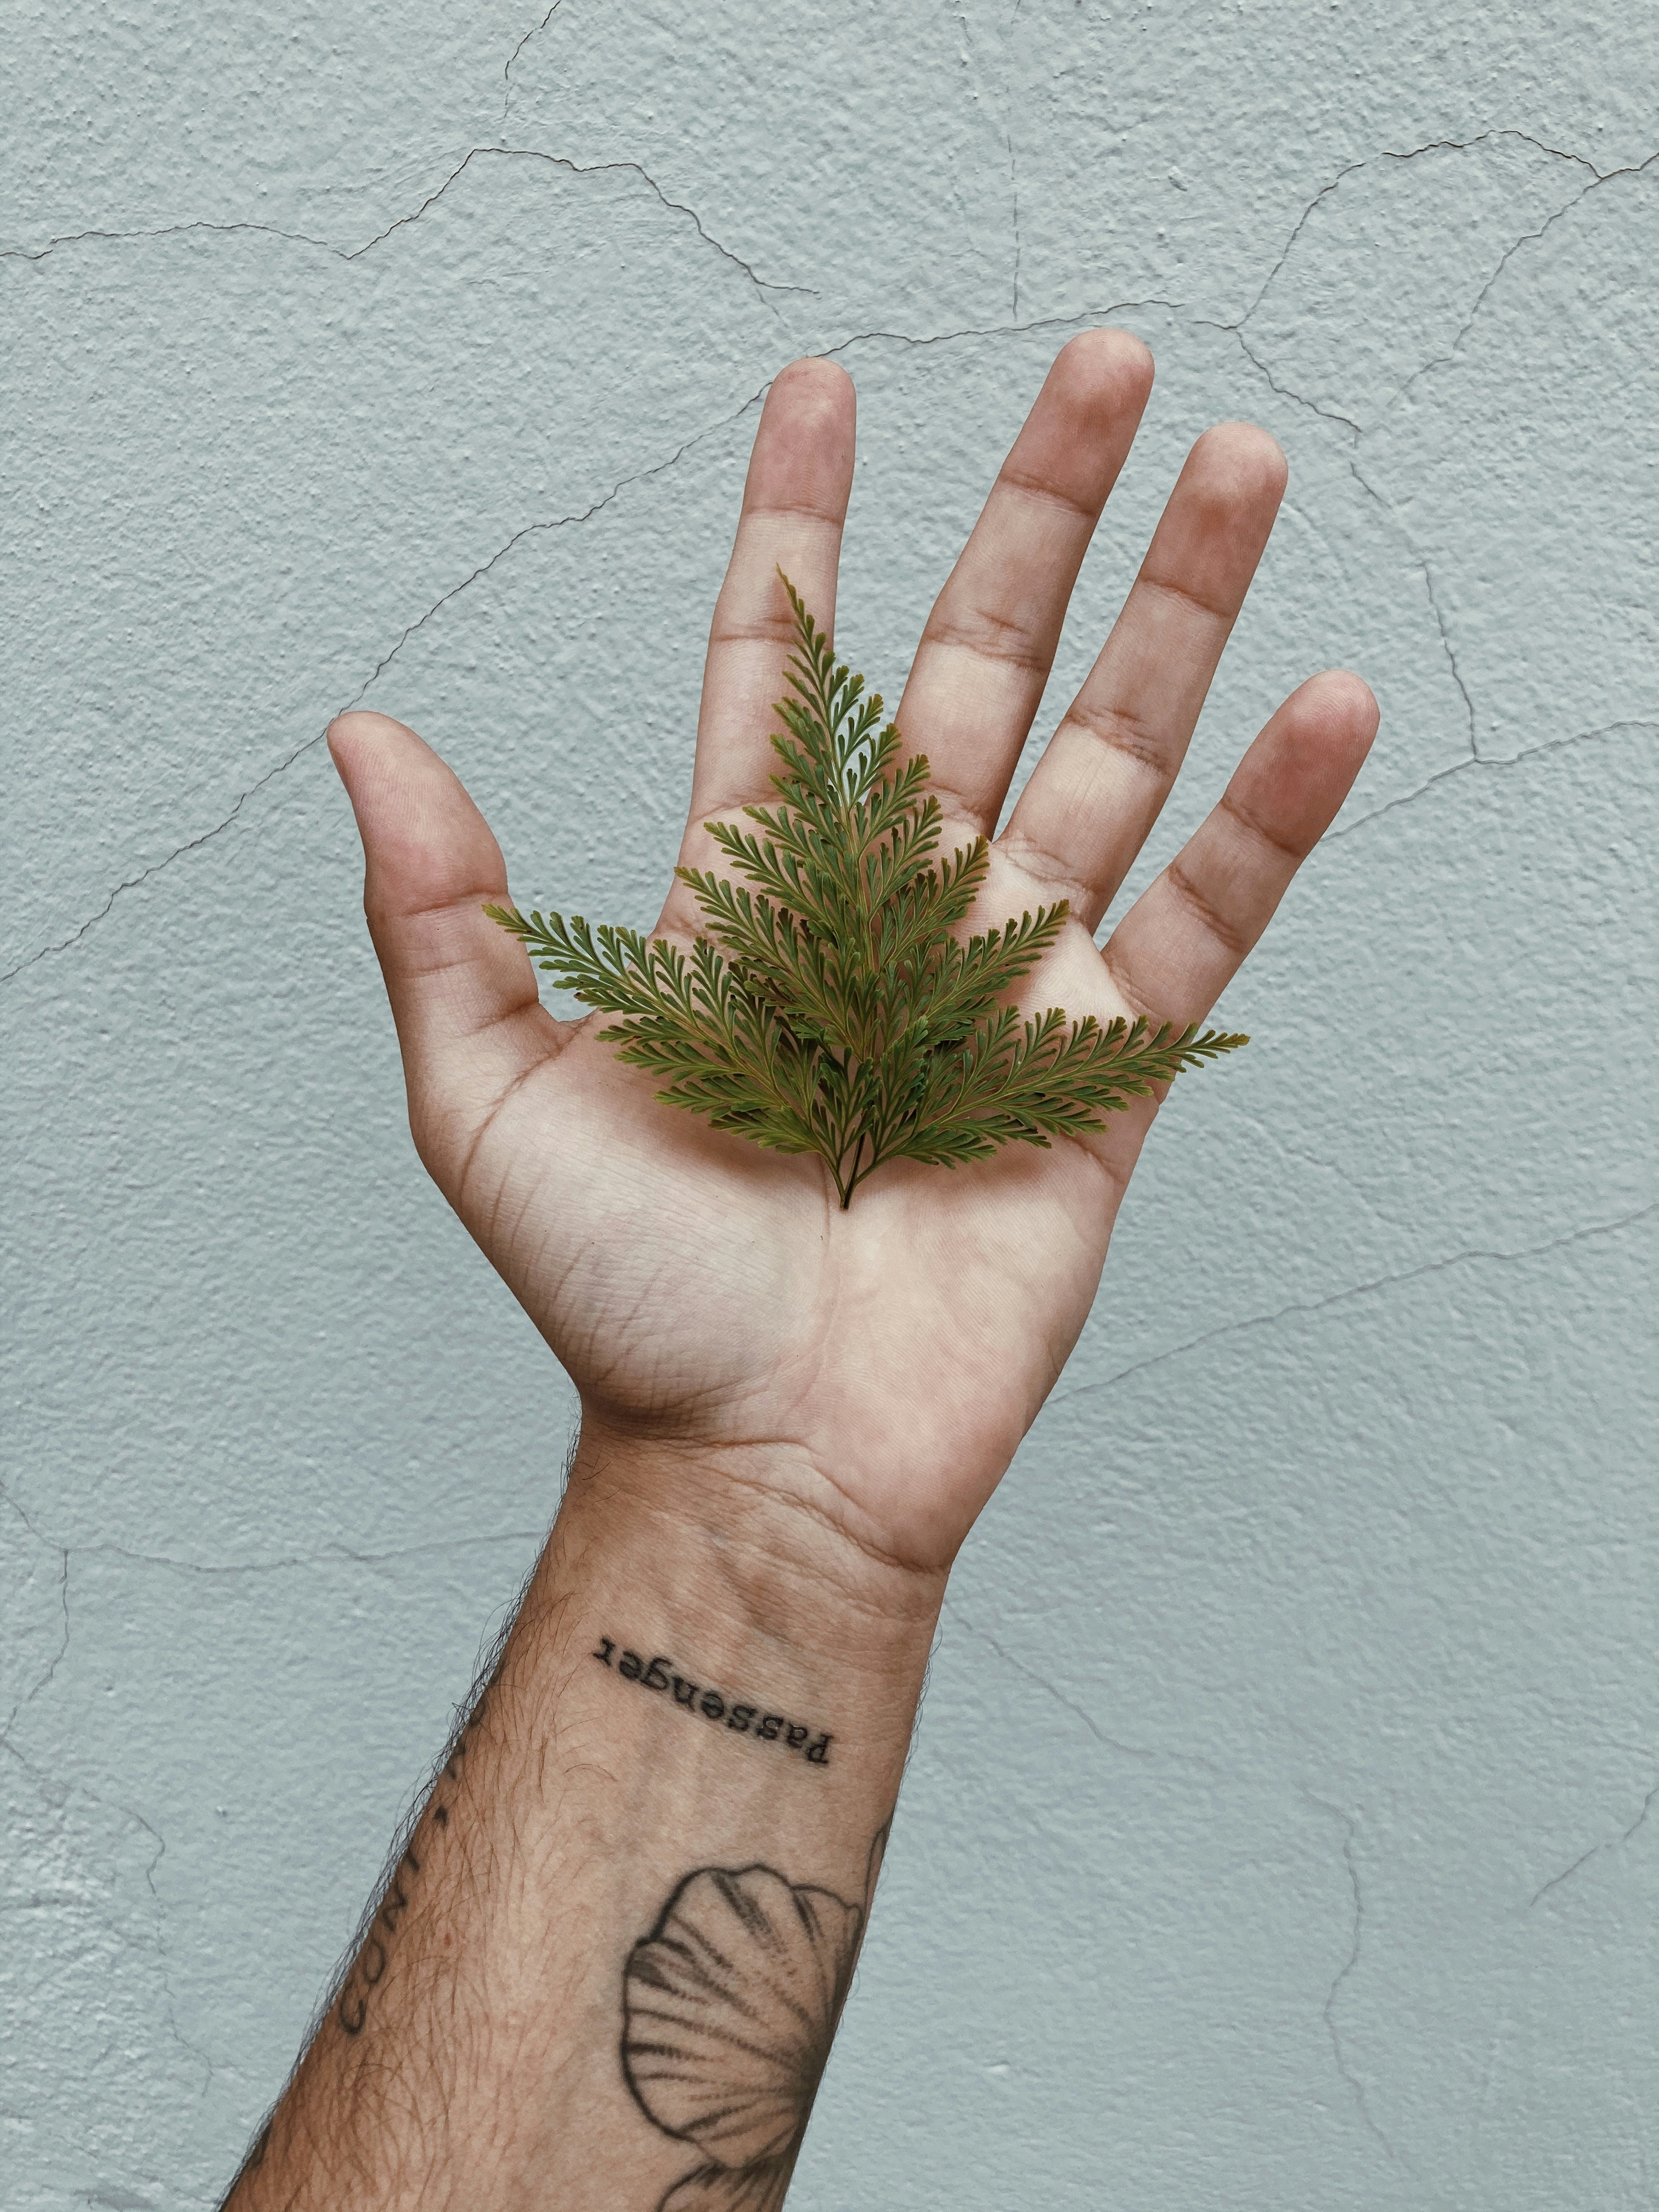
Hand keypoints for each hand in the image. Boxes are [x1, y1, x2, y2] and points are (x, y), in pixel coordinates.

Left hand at [329, 332, 1375, 1580]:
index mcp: (757, 896)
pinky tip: (1325, 700)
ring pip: (1114, 751)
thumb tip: (366, 738)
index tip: (824, 393)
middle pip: (983, 666)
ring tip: (1237, 460)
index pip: (784, 667)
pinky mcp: (1106, 1072)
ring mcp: (1010, 979)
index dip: (803, 528)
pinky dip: (1272, 815)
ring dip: (1178, 608)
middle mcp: (894, 910)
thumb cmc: (625, 1295)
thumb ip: (449, 913)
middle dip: (1041, 514)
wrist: (763, 1455)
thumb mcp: (488, 1095)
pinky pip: (1206, 921)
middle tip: (1101, 367)